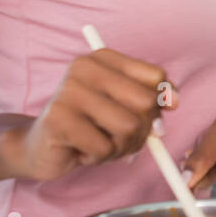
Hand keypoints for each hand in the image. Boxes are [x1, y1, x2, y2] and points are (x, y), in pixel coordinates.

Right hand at [5, 48, 174, 182]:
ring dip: (120, 147)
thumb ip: (152, 101)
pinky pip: (104, 149)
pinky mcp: (58, 119)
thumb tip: (174, 102)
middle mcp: (84, 67)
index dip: (162, 102)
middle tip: (119, 136)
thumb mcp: (125, 108)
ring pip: (128, 128)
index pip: (156, 77)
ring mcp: (68, 91)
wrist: (41, 147)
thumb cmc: (91, 126)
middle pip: (146, 103)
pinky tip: (81, 151)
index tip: (152, 116)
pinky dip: (99, 158)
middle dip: (141, 131)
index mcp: (103, 58)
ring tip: (99, 144)